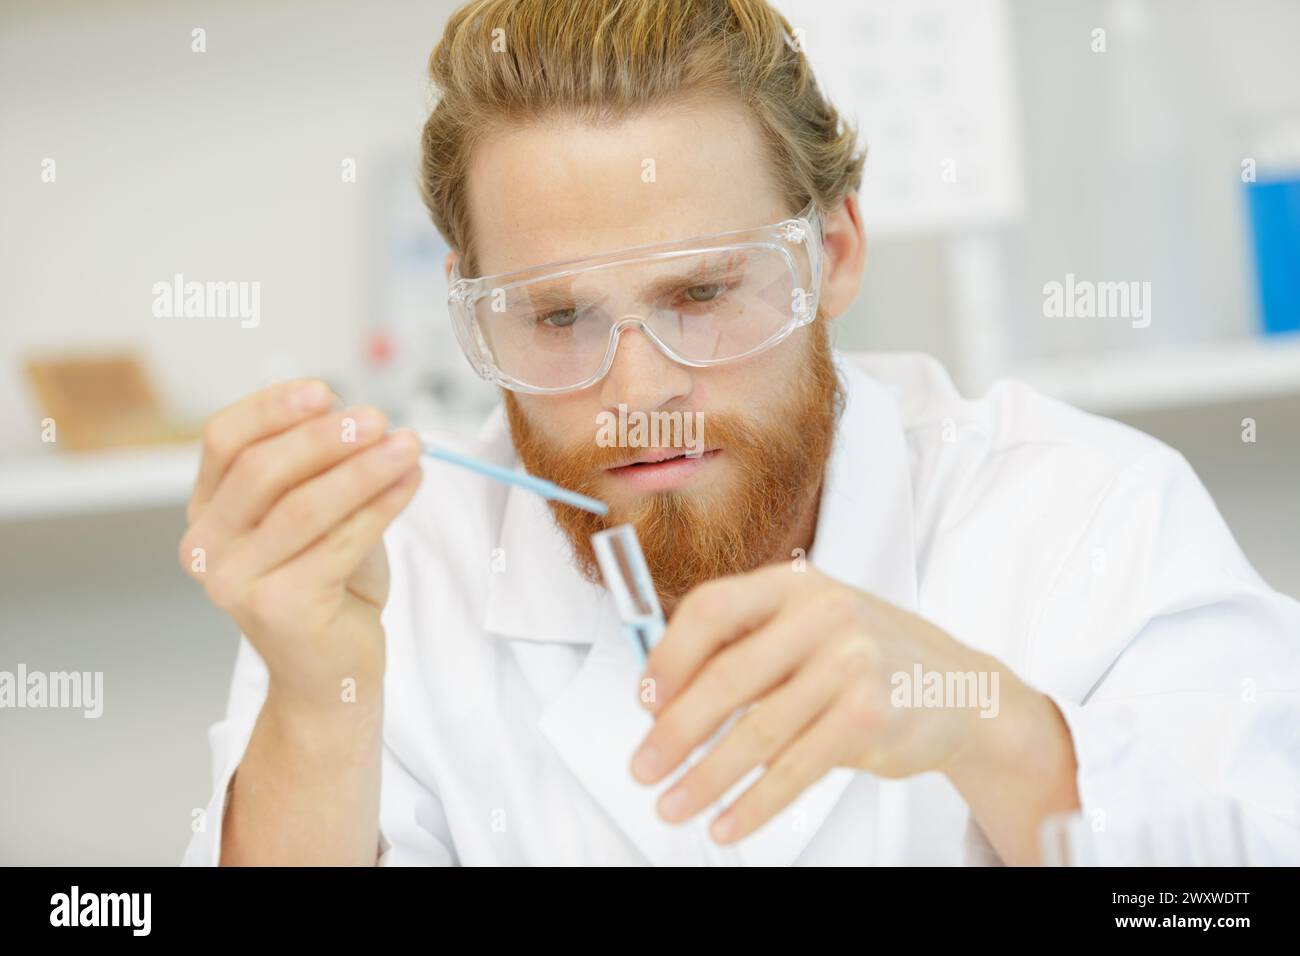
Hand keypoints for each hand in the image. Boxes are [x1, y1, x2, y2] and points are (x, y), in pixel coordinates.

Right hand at [179, 379, 422, 712]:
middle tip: (379, 418)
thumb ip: (318, 470)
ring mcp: (236, 582)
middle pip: (263, 470)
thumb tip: (355, 415)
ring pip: (305, 506)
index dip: (271, 408)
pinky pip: (340, 543)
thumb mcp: (316, 516)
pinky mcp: (279, 608)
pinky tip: (410, 483)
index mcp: (207, 512)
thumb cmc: (326, 587)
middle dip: (327, 437)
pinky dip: (381, 507)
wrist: (331, 671)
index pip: (224, 441)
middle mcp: (207, 548)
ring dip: (364, 469)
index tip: (324, 391)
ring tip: (409, 445)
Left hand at [629, 564, 1065, 851]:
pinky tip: (728, 822)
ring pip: (757, 732)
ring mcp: (851, 665)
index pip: (713, 608)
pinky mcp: (870, 717)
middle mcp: (822, 616)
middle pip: (727, 677)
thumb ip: (747, 646)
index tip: (644, 700)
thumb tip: (661, 698)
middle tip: (643, 768)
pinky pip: (795, 769)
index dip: (669, 656)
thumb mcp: (810, 626)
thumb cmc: (868, 659)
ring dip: (705, 778)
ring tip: (673, 804)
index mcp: (794, 585)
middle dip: (674, 731)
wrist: (962, 689)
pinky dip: (754, 804)